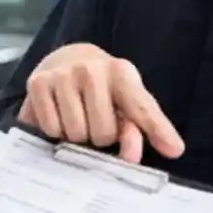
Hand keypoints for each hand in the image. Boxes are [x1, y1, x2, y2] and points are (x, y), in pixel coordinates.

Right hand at [18, 43, 184, 163]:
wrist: (66, 59)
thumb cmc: (104, 89)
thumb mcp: (127, 103)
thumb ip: (142, 127)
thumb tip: (151, 153)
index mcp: (122, 72)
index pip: (140, 107)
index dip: (157, 131)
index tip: (174, 149)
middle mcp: (92, 69)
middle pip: (103, 134)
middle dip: (100, 137)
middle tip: (95, 121)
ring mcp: (63, 74)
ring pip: (75, 134)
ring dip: (76, 136)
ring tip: (77, 116)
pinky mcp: (37, 82)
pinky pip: (51, 128)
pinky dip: (54, 130)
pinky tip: (59, 114)